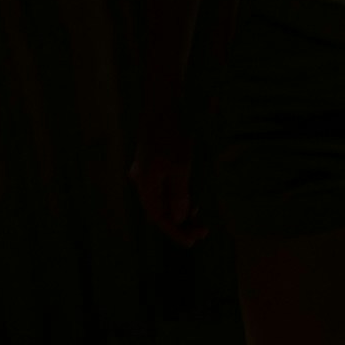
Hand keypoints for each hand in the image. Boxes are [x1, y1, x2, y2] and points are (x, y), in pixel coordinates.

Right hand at [129, 108, 208, 246]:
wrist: (162, 102)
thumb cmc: (171, 133)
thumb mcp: (180, 167)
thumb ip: (179, 194)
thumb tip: (180, 218)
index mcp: (145, 185)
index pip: (159, 218)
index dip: (176, 232)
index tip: (193, 242)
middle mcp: (142, 181)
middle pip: (160, 211)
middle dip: (180, 224)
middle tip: (202, 232)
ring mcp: (146, 172)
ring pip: (163, 200)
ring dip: (180, 211)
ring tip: (200, 219)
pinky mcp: (153, 164)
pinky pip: (164, 188)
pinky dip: (177, 198)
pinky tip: (191, 201)